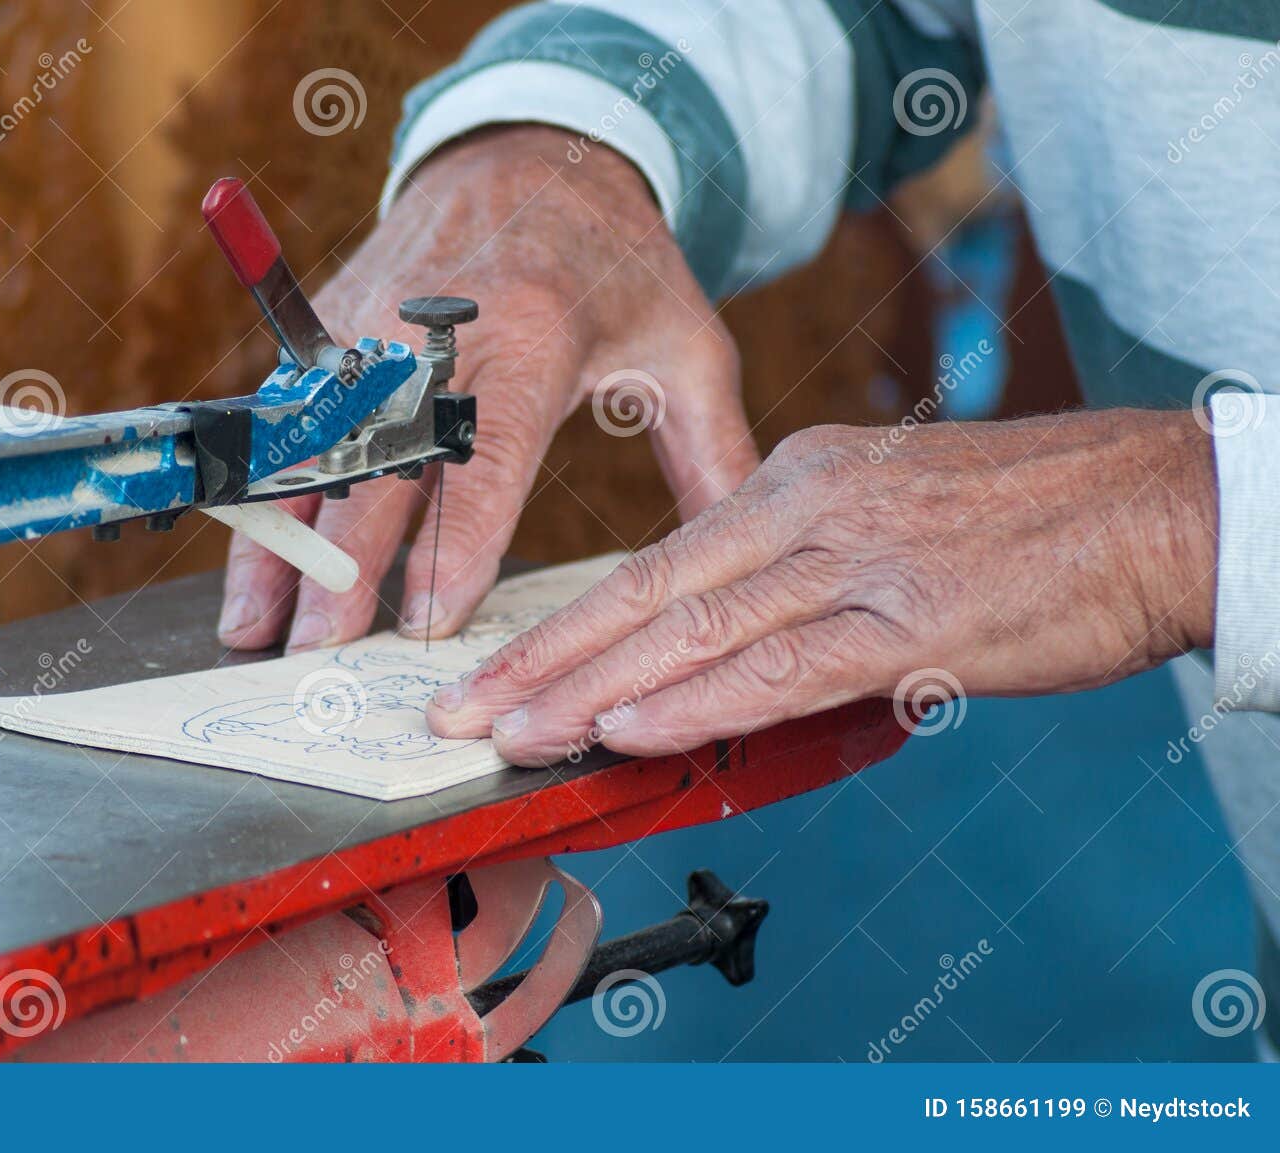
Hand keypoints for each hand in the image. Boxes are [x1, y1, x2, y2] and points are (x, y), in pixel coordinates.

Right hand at [217, 126, 757, 652]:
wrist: (533, 149)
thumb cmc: (616, 260)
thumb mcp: (685, 340)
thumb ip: (711, 452)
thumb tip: (731, 561)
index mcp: (533, 332)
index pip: (485, 453)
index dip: (454, 542)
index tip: (429, 621)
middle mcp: (434, 326)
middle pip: (377, 459)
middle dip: (344, 564)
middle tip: (322, 653)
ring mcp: (368, 320)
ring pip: (306, 442)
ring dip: (277, 539)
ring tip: (255, 628)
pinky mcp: (328, 319)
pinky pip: (282, 417)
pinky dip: (261, 492)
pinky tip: (252, 563)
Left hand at [426, 409, 1217, 764]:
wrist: (1161, 506)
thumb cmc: (1032, 524)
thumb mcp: (888, 522)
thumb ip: (803, 576)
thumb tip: (730, 649)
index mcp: (795, 479)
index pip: (656, 562)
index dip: (569, 624)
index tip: (503, 669)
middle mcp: (808, 508)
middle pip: (645, 592)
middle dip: (544, 659)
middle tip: (460, 709)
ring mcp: (857, 560)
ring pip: (694, 631)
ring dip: (591, 690)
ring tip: (512, 734)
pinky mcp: (914, 618)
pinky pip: (783, 667)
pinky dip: (696, 701)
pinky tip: (627, 728)